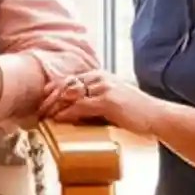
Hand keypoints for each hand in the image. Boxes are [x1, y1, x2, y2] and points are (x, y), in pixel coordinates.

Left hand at [37, 70, 162, 136]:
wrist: (156, 117)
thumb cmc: (134, 113)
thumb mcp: (110, 101)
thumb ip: (92, 101)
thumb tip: (71, 110)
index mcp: (99, 75)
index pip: (69, 79)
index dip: (52, 90)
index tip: (42, 101)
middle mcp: (100, 77)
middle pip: (66, 84)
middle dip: (49, 98)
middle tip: (38, 111)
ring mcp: (104, 87)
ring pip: (70, 94)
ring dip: (54, 106)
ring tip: (44, 116)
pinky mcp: (108, 100)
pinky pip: (80, 105)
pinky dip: (67, 113)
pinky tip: (58, 119)